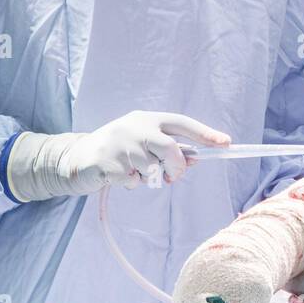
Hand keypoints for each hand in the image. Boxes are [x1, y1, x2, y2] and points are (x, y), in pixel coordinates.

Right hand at [6, 111, 230, 201]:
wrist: (77, 157)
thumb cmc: (120, 151)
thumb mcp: (143, 143)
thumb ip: (167, 148)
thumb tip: (196, 159)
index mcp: (148, 118)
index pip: (183, 123)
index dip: (205, 134)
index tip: (226, 143)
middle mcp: (135, 126)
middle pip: (170, 148)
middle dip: (177, 167)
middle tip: (172, 177)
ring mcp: (119, 143)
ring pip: (152, 168)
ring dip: (150, 179)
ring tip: (137, 174)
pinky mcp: (106, 161)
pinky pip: (132, 181)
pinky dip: (131, 184)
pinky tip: (119, 177)